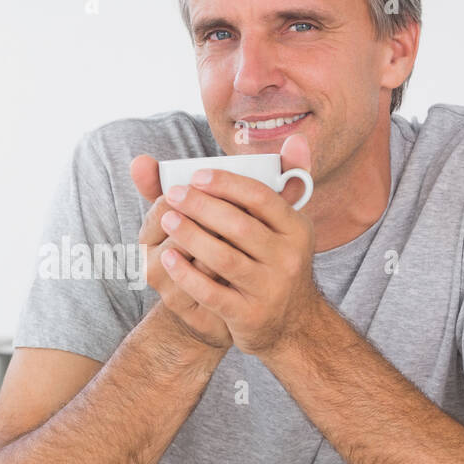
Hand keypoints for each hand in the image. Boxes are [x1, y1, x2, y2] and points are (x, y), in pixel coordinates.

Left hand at [150, 134, 320, 357]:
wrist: (291, 324)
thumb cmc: (276, 261)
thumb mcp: (285, 226)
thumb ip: (280, 184)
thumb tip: (295, 138)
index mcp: (297, 228)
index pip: (260, 197)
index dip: (226, 183)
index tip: (196, 175)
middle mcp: (288, 258)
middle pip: (238, 226)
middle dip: (201, 206)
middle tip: (173, 194)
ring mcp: (270, 289)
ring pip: (223, 258)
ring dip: (190, 235)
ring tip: (166, 218)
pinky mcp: (250, 316)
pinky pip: (212, 292)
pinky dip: (186, 274)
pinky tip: (167, 257)